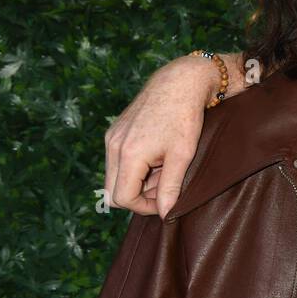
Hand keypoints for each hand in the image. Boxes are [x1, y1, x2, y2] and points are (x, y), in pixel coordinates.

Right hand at [105, 56, 218, 216]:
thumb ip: (171, 187)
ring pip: (115, 177)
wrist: (180, 82)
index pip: (123, 199)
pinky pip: (117, 161)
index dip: (145, 207)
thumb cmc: (185, 118)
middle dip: (139, 196)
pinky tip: (157, 157)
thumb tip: (166, 215)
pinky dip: (134, 167)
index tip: (166, 201)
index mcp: (128, 154)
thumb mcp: (182, 156)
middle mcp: (113, 146)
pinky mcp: (115, 131)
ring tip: (164, 168)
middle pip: (114, 191)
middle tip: (166, 186)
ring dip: (137, 181)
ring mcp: (111, 137)